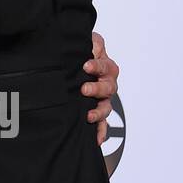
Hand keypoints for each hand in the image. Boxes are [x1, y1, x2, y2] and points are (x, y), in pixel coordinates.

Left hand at [82, 31, 118, 145]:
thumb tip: (91, 44)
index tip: (86, 65)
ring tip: (88, 115)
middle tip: (84, 89)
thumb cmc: (81, 54)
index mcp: (105, 66)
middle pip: (108, 87)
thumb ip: (91, 42)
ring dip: (98, 111)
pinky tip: (97, 139)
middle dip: (96, 88)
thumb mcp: (85, 43)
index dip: (96, 65)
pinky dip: (101, 131)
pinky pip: (102, 124)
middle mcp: (107, 83)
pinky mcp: (96, 111)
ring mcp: (102, 99)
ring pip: (106, 107)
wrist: (74, 65)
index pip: (104, 65)